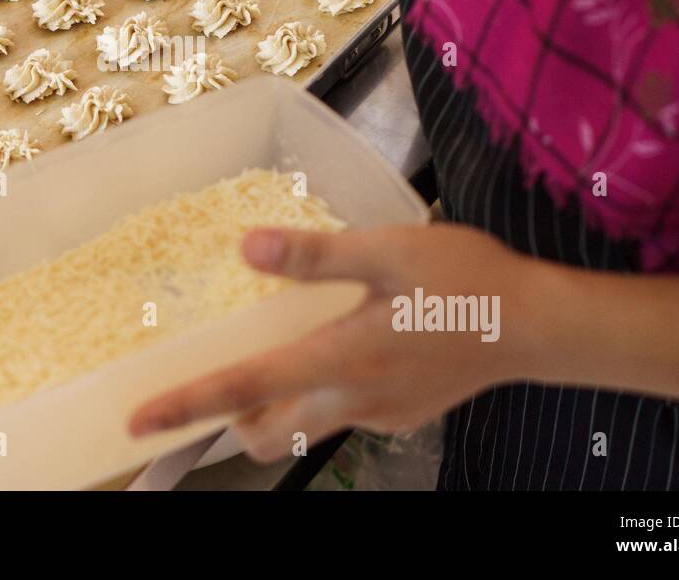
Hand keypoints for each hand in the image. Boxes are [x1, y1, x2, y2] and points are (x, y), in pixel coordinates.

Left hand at [128, 224, 547, 462]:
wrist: (540, 326)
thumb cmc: (466, 281)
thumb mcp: (389, 250)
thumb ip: (317, 254)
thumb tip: (247, 248)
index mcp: (337, 358)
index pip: (244, 388)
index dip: (186, 406)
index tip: (137, 422)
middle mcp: (350, 399)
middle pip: (266, 429)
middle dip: (229, 417)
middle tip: (208, 384)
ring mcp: (379, 414)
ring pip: (304, 426)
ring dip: (274, 407)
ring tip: (269, 360)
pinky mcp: (403, 414)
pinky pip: (344, 414)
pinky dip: (322, 394)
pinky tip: (345, 348)